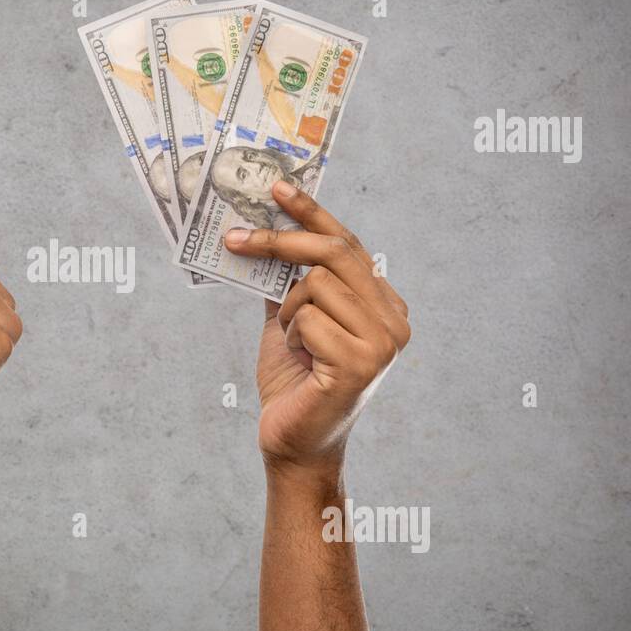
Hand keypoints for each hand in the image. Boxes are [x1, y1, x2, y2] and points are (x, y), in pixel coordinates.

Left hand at [224, 181, 409, 486]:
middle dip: (280, 242)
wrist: (292, 443)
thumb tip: (264, 229)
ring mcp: (384, 341)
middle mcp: (394, 320)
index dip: (313, 213)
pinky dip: (291, 336)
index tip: (279, 187)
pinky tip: (302, 363)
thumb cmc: (294, 383)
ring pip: (315, 284)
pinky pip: (307, 317)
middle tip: (236, 237)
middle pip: (334, 253)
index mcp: (385, 306)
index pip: (349, 244)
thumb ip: (290, 280)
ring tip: (296, 345)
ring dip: (288, 313)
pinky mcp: (362, 362)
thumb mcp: (290, 320)